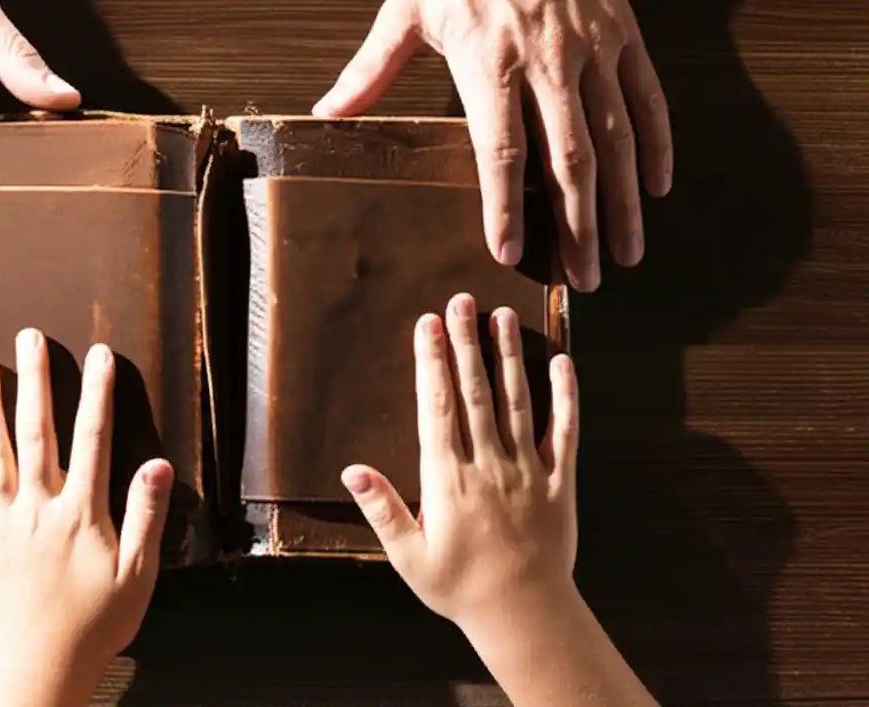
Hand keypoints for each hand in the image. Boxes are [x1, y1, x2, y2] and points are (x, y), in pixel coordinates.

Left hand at [0, 329, 171, 706]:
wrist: (38, 666)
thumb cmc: (96, 624)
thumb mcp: (138, 575)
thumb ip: (147, 517)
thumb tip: (160, 466)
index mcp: (81, 512)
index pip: (92, 438)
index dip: (97, 393)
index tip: (98, 354)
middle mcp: (38, 507)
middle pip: (37, 431)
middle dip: (35, 380)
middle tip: (29, 337)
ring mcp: (2, 522)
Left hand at [315, 0, 672, 290]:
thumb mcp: (408, 8)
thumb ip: (372, 69)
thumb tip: (327, 114)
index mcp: (490, 61)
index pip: (501, 150)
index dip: (506, 205)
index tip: (509, 253)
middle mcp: (548, 62)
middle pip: (569, 159)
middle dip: (579, 226)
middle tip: (582, 281)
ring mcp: (593, 48)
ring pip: (616, 137)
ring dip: (622, 201)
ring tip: (624, 254)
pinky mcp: (624, 33)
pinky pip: (647, 96)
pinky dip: (656, 144)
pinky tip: (656, 189)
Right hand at [344, 295, 656, 705]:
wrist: (524, 615)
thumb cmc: (458, 588)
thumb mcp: (408, 556)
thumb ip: (382, 508)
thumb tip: (352, 469)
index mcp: (448, 480)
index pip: (438, 407)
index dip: (432, 362)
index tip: (428, 325)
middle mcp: (488, 466)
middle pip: (475, 393)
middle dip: (466, 343)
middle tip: (461, 301)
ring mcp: (527, 471)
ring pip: (517, 402)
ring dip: (508, 357)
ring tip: (501, 316)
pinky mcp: (560, 482)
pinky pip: (564, 432)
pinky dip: (565, 396)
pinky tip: (561, 362)